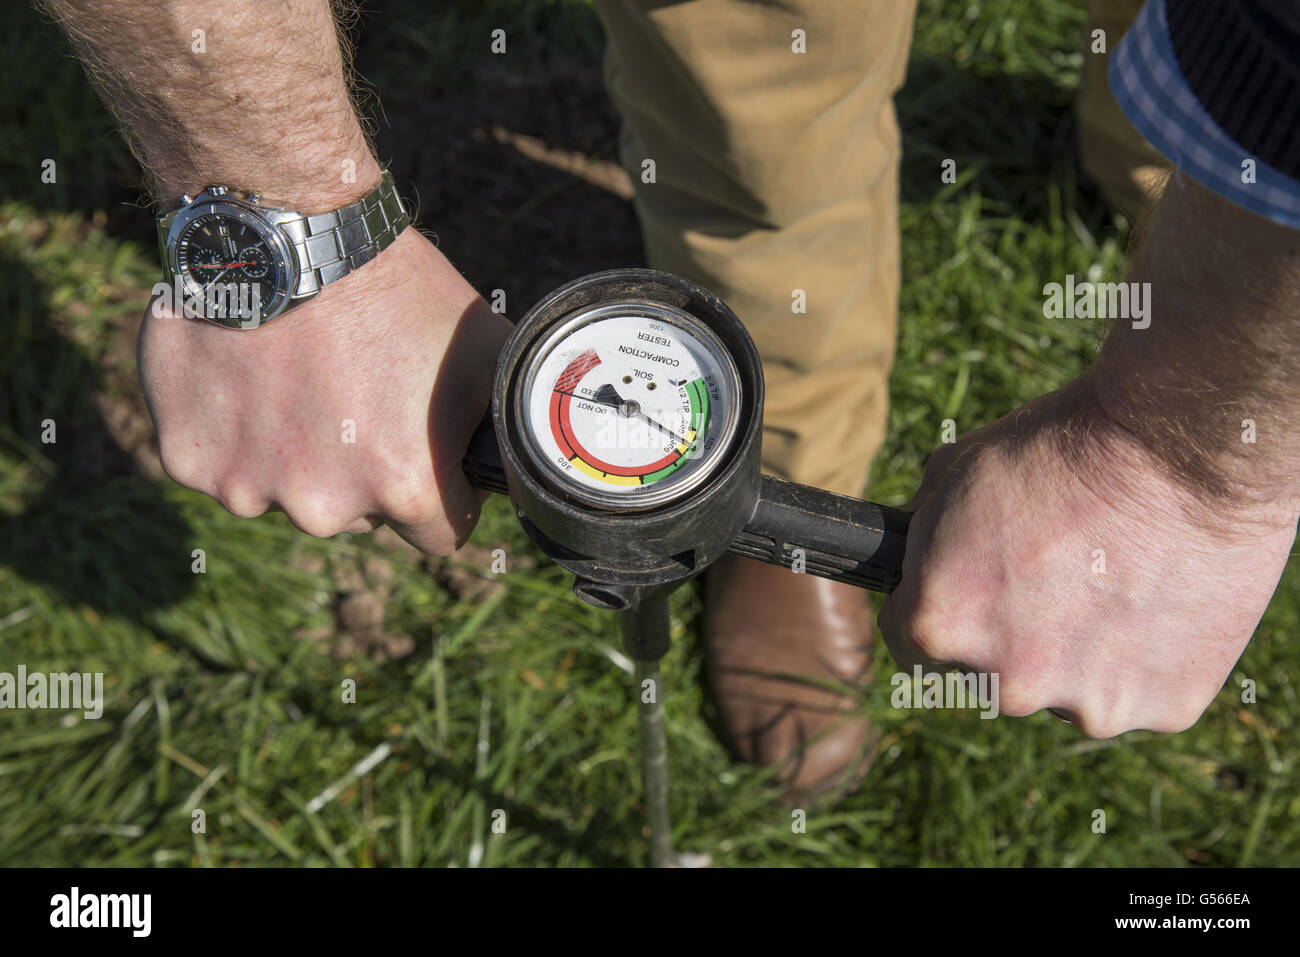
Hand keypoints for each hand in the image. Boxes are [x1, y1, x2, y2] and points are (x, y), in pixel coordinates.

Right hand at [141, 228, 510, 553]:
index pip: (439, 532)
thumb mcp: (485, 351)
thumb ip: (502, 423)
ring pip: (285, 490)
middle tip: (356, 396)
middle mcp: (325, 507)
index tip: (429, 457)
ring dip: (293, 452)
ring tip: (299, 378)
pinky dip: (232, 432)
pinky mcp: (187, 459)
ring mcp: (250, 487)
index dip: (444, 496)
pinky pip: (222, 464)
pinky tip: (248, 376)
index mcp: (407, 488)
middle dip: (361, 470)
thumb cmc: (395, 287)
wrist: (288, 229)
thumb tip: (529, 452)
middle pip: (357, 513)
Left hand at [878, 375, 1297, 736]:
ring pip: (1067, 688)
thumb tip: (913, 561)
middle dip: (1009, 635)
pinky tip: (1157, 598)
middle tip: (1052, 576)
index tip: (966, 592)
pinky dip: (1143, 657)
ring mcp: (1089, 705)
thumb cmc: (1062, 449)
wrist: (1183, 449)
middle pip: (991, 673)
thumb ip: (922, 538)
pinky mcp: (1163, 708)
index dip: (936, 608)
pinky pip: (1137, 689)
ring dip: (1078, 652)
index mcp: (938, 627)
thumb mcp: (954, 473)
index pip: (910, 643)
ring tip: (1114, 580)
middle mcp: (1006, 683)